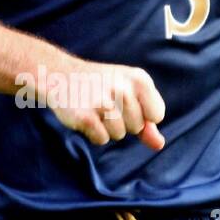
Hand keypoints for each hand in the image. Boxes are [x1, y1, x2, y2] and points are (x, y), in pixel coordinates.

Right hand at [44, 59, 165, 150]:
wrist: (60, 75)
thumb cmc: (100, 86)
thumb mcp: (129, 94)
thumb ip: (147, 120)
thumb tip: (159, 145)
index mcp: (139, 79)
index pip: (157, 115)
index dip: (142, 115)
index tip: (126, 101)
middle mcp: (122, 88)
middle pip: (137, 127)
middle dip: (123, 121)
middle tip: (104, 102)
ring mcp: (103, 102)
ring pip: (119, 134)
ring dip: (107, 128)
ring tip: (94, 108)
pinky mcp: (85, 116)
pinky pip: (102, 139)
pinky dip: (93, 133)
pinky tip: (85, 115)